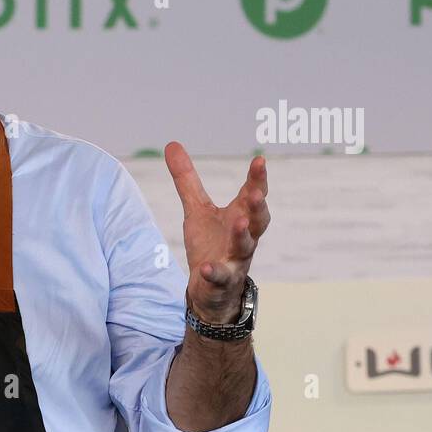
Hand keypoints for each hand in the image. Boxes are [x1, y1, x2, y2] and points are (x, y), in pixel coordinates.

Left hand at [164, 142, 269, 324]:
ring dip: (242, 235)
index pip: (253, 194)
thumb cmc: (210, 243)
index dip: (257, 179)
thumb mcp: (196, 209)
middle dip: (257, 206)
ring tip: (238, 222)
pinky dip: (214, 272)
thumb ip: (187, 180)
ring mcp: (235, 259)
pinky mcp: (222, 280)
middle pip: (258, 220)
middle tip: (254, 192)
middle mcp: (244, 236)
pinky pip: (220, 276)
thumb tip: (171, 144)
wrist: (210, 287)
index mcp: (240, 216)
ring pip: (245, 247)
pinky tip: (206, 268)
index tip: (260, 160)